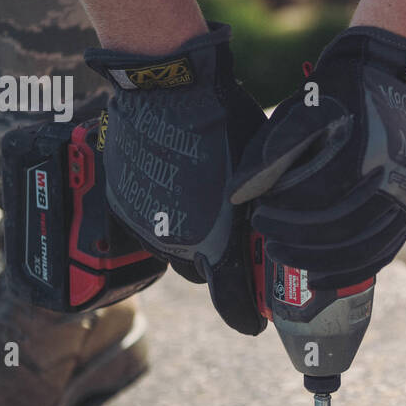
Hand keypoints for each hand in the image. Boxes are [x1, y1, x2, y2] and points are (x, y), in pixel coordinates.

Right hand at [85, 22, 267, 333]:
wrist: (166, 83)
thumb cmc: (223, 119)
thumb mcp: (260, 167)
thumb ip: (267, 208)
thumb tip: (284, 229)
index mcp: (211, 240)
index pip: (230, 301)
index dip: (247, 317)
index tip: (257, 323)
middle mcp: (173, 242)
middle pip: (202, 272)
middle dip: (220, 264)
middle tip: (237, 244)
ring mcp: (141, 223)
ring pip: (173, 249)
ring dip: (191, 239)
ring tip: (207, 208)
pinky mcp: (121, 201)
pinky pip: (148, 224)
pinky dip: (164, 215)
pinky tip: (180, 188)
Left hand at [230, 26, 405, 288]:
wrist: (389, 86)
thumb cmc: (338, 100)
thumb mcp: (301, 112)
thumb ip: (272, 152)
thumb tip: (240, 197)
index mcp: (366, 147)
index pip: (322, 193)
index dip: (285, 210)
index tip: (258, 211)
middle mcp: (394, 175)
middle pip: (341, 226)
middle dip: (296, 238)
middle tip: (266, 236)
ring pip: (363, 248)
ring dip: (319, 261)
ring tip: (285, 256)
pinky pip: (382, 254)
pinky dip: (349, 272)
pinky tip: (320, 278)